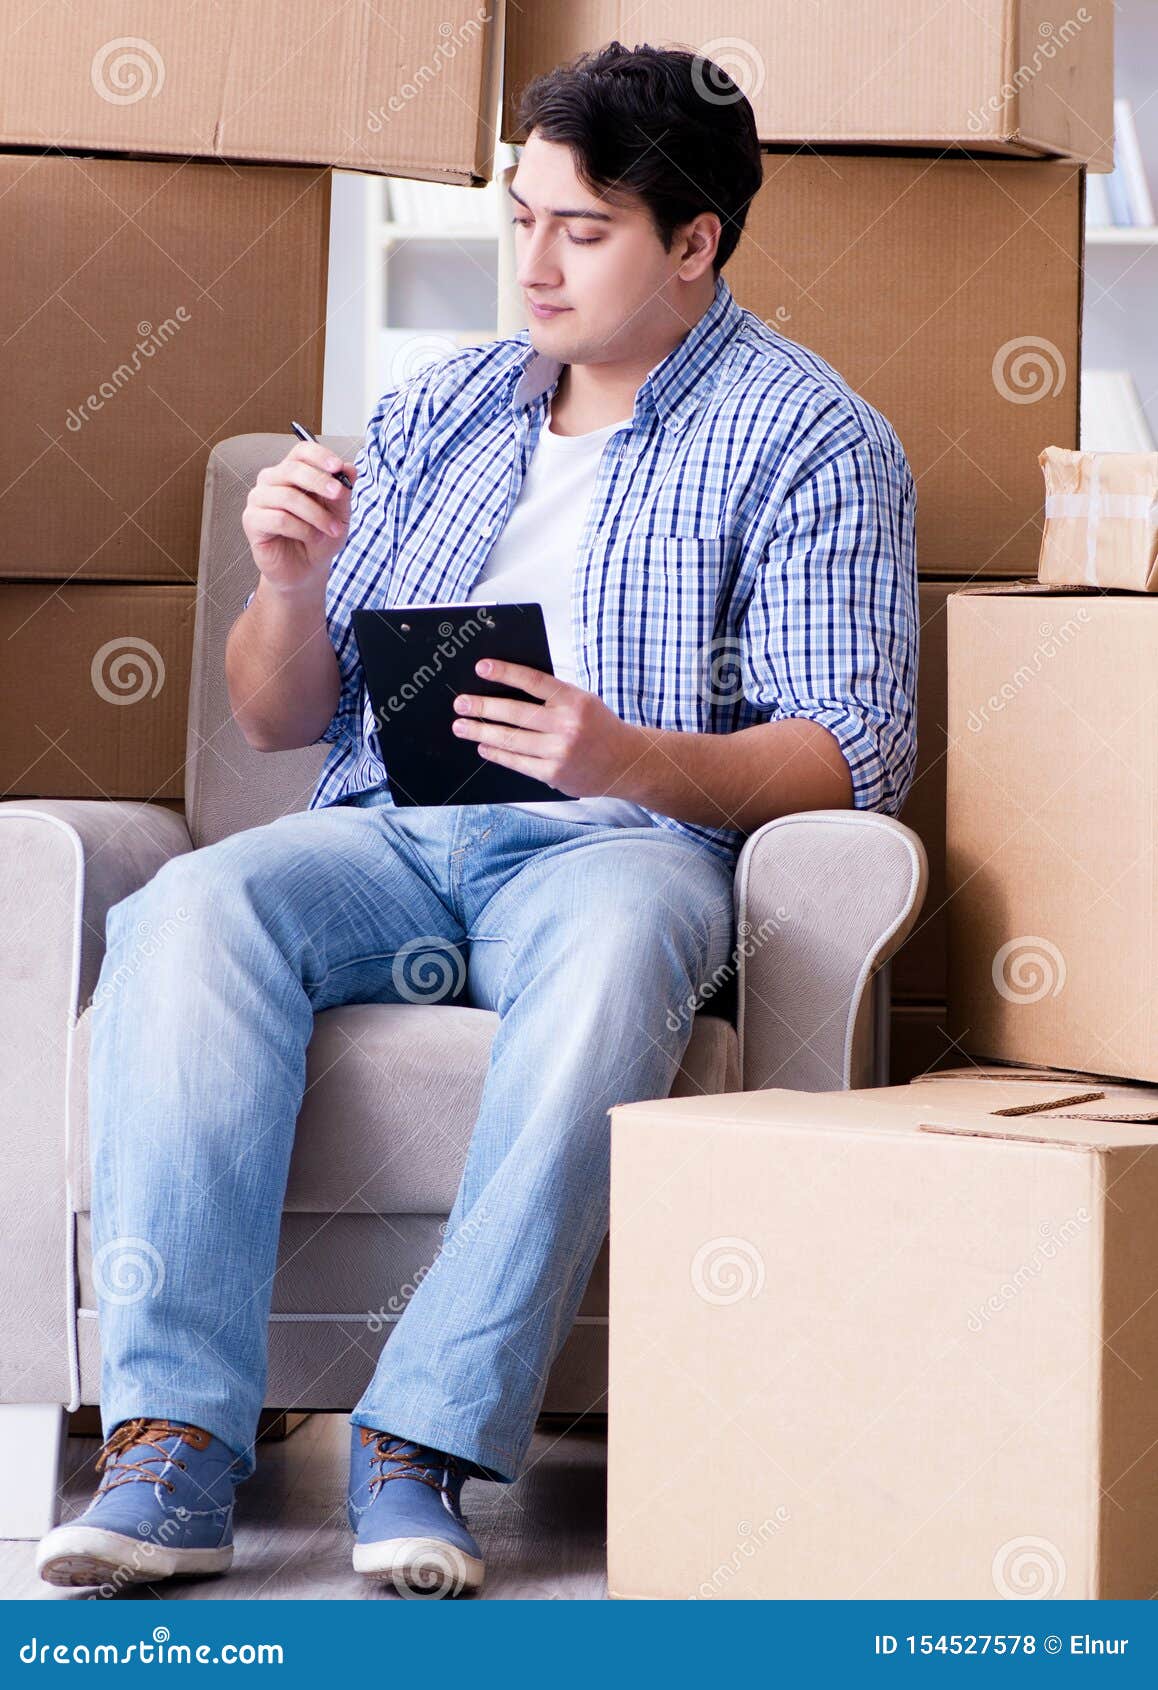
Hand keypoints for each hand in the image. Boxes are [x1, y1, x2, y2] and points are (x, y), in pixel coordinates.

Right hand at [242, 440, 358, 594]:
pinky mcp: (251, 521)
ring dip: (316, 514)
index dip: (319, 455)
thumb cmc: (320, 537)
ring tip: (333, 530)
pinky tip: (314, 538)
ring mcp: (258, 499)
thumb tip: (350, 468)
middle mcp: (271, 481)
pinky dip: (302, 529)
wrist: (307, 569)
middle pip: (292, 469)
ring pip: (287, 496)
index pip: (301, 451)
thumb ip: (343, 492)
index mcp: (291, 472)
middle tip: (340, 494)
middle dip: (320, 481)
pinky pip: (278, 519)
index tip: (338, 467)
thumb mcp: (339, 514)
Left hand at [451, 660, 641, 797]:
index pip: (533, 681)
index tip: (481, 667)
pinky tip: (484, 746)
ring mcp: (560, 751)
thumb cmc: (597, 726)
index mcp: (574, 700)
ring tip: (462, 726)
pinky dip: (497, 753)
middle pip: (516, 713)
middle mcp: (567, 725)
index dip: (505, 672)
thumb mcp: (583, 701)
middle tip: (460, 703)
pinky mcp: (554, 774)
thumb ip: (552, 696)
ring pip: (511, 740)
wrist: (624, 762)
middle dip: (483, 707)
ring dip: (481, 732)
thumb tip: (506, 688)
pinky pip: (517, 762)